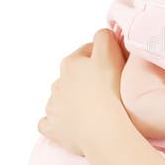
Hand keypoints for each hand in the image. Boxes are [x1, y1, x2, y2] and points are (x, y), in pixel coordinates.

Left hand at [38, 29, 127, 155]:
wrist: (104, 129)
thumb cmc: (110, 90)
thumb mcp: (110, 53)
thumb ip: (104, 38)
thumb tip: (103, 35)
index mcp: (71, 63)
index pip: (88, 52)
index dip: (103, 57)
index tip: (115, 67)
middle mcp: (57, 83)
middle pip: (74, 76)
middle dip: (87, 80)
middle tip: (107, 89)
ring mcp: (53, 107)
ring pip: (61, 98)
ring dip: (73, 101)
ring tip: (92, 109)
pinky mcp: (52, 128)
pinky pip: (50, 123)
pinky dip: (58, 122)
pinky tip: (70, 124)